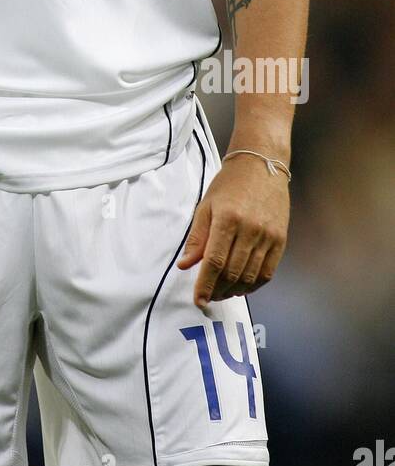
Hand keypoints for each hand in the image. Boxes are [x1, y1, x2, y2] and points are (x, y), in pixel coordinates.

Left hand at [177, 153, 288, 307]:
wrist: (262, 165)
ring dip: (234, 290)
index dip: (204, 285)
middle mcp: (249, 229)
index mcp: (227, 219)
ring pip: (250, 276)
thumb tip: (185, 265)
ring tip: (222, 293)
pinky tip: (242, 286)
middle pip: (232, 272)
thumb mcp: (206, 205)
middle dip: (217, 290)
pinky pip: (268, 273)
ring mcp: (268, 236)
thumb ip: (197, 237)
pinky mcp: (281, 240)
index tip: (197, 300)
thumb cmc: (229, 184)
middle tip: (208, 297)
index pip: (214, 261)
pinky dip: (254, 285)